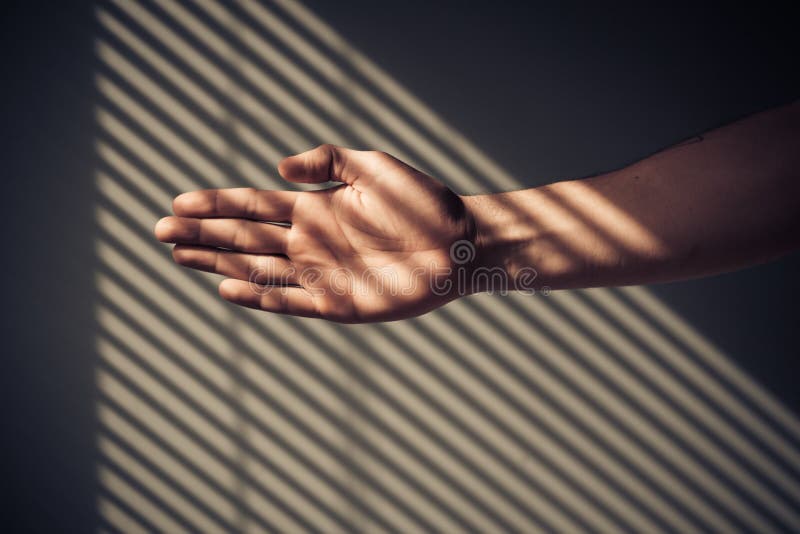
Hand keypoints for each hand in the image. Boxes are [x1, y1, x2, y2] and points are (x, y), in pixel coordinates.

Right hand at [154, 145, 475, 321]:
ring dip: (217, 262)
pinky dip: (258, 296)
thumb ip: (326, 160)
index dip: (216, 203)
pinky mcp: (337, 304)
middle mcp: (310, 242)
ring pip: (257, 268)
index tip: (179, 201)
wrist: (461, 244)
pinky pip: (289, 301)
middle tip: (159, 230)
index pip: (253, 204)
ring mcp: (321, 274)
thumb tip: (279, 167)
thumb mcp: (372, 166)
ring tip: (179, 255)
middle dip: (202, 233)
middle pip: (244, 237)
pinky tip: (227, 287)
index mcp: (315, 208)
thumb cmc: (422, 202)